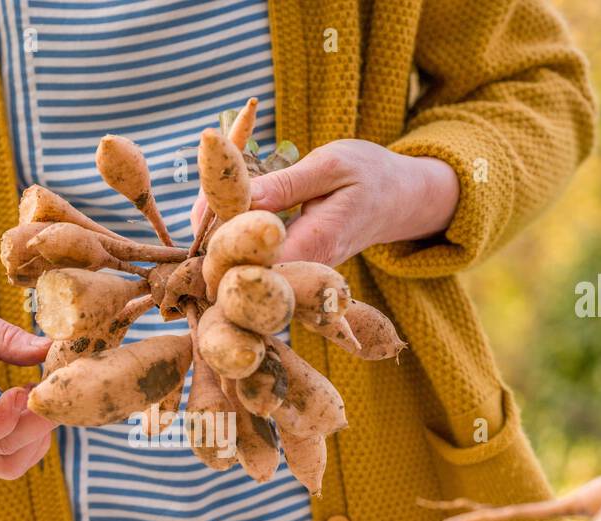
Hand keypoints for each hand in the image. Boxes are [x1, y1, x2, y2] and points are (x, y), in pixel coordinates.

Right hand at [0, 286, 54, 479]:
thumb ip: (2, 335)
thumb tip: (49, 350)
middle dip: (35, 425)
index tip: (24, 390)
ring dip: (36, 437)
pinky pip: (4, 458)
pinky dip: (29, 439)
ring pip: (6, 464)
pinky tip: (30, 406)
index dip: (0, 420)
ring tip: (43, 397)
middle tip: (56, 390)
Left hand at [189, 139, 459, 266]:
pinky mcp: (287, 270)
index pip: (252, 261)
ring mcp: (294, 276)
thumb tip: (238, 199)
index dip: (219, 241)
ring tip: (211, 197)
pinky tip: (222, 208)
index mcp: (314, 247)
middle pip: (238, 271)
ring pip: (239, 268)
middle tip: (201, 201)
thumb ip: (283, 186)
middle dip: (210, 241)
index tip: (204, 207)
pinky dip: (229, 236)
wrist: (399, 200)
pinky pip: (249, 261)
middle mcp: (302, 272)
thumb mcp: (329, 166)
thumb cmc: (368, 175)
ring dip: (216, 237)